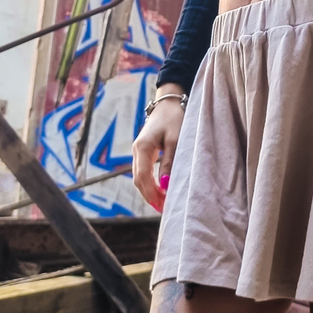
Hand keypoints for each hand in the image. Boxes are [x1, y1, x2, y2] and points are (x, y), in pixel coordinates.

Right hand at [131, 90, 184, 212]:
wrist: (169, 103)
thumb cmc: (174, 119)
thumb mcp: (175, 140)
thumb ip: (169, 162)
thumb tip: (165, 185)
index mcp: (142, 147)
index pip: (142, 177)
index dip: (151, 193)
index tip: (163, 205)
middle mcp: (137, 151)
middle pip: (138, 180)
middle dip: (150, 196)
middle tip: (165, 210)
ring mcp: (138, 152)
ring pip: (139, 178)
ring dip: (150, 192)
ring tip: (164, 204)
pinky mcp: (144, 152)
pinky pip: (143, 172)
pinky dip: (150, 184)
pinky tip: (161, 191)